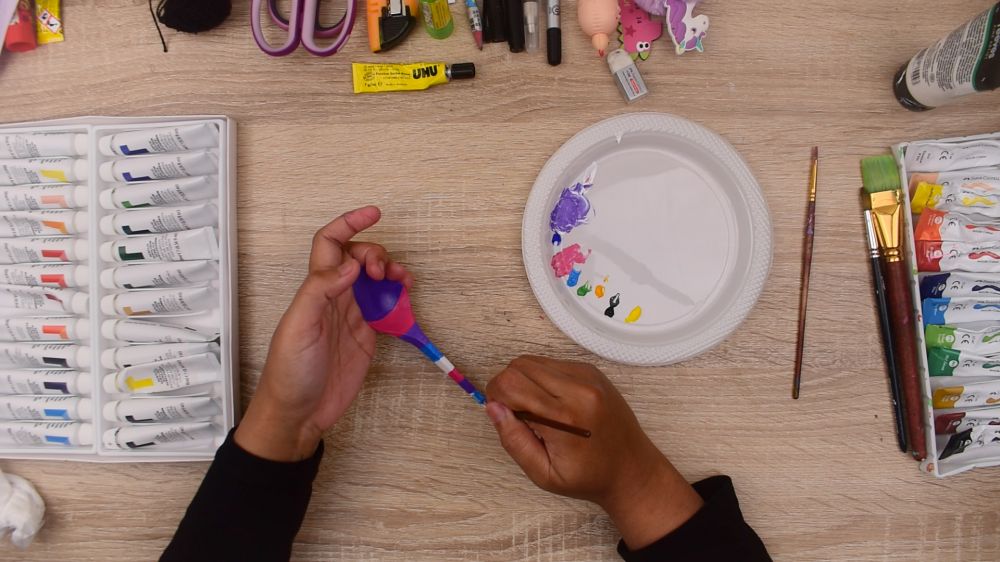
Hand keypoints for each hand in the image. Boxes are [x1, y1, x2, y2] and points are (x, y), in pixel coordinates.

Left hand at [235, 206, 412, 461]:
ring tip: (403, 282)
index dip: (349, 224)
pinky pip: (387, 308)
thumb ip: (320, 291)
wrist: (299, 413)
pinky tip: (406, 302)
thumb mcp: (299, 327)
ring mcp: (352, 315)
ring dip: (392, 274)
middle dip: (377, 254)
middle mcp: (334, 297)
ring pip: (376, 281)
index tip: (374, 213)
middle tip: (383, 274)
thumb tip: (350, 263)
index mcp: (314, 289)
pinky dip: (400, 300)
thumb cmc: (290, 372)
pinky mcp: (367, 336)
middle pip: (359, 258)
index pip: (331, 244)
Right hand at [485, 356, 703, 549]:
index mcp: (565, 418)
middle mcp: (578, 389)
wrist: (632, 470)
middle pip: (518, 367)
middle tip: (518, 415)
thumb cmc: (589, 478)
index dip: (496, 398)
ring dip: (524, 381)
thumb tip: (493, 408)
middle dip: (507, 388)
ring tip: (537, 411)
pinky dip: (542, 378)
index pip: (510, 385)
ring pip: (532, 361)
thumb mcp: (544, 474)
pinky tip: (553, 403)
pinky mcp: (592, 371)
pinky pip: (552, 363)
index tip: (503, 416)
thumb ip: (514, 441)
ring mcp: (587, 376)